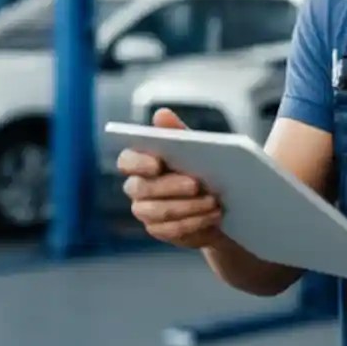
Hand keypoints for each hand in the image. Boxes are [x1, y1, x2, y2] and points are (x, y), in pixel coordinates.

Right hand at [117, 108, 223, 248]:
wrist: (219, 203)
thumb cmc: (202, 168)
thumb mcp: (196, 148)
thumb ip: (178, 133)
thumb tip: (162, 114)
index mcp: (141, 162)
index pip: (127, 161)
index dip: (138, 162)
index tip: (157, 163)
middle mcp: (137, 188)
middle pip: (143, 189)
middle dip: (171, 186)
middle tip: (197, 184)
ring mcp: (146, 212)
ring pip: (158, 212)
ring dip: (189, 207)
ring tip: (214, 202)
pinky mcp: (160, 230)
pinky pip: (172, 230)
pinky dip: (195, 222)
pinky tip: (213, 215)